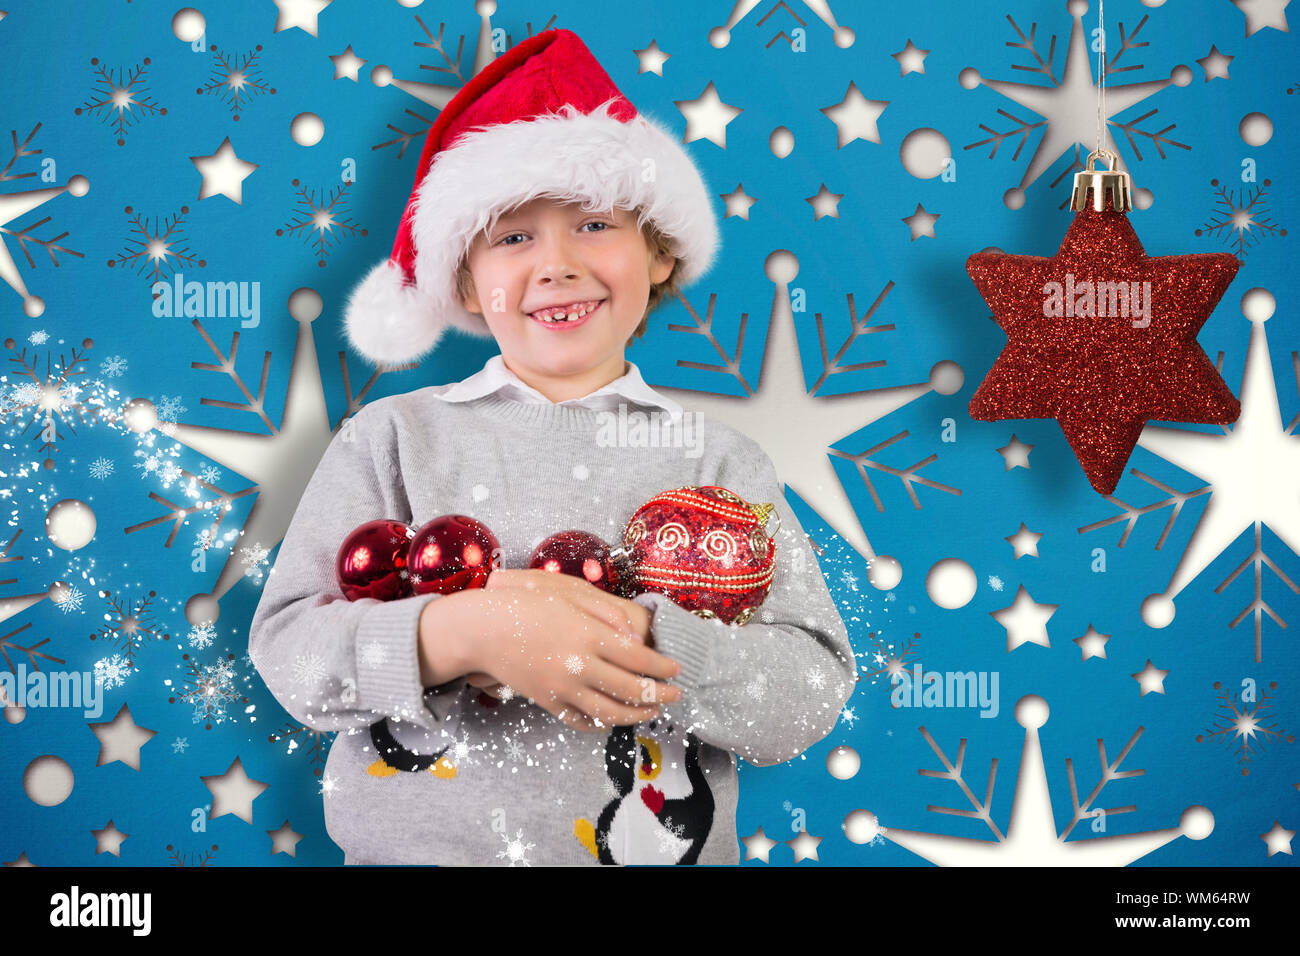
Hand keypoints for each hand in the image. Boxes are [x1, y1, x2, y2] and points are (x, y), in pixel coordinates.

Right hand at [464, 568, 680, 731]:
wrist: (481, 629)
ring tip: (652, 711)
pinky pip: (581, 720)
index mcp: (589, 635)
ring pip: (610, 713)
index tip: (677, 669)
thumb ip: (607, 616)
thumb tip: (636, 638)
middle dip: (659, 694)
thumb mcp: (569, 598)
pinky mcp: (548, 702)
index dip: (663, 667)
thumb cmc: (526, 605)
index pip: (639, 658)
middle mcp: (579, 665)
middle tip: (676, 695)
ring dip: (637, 716)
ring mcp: (563, 688)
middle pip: (631, 689)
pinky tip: (612, 719)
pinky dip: (601, 724)